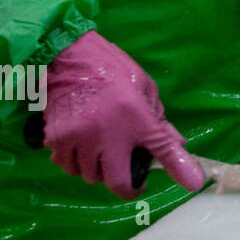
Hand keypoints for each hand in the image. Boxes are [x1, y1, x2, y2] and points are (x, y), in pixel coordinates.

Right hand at [41, 31, 203, 199]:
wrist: (68, 56)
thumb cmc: (112, 69)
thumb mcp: (144, 89)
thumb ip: (159, 122)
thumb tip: (179, 145)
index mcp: (135, 118)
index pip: (160, 151)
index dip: (177, 170)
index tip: (184, 183)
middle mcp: (106, 135)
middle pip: (113, 180)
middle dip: (121, 178)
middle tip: (124, 165)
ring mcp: (78, 139)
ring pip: (88, 175)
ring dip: (96, 169)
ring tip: (101, 150)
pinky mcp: (55, 139)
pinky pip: (66, 164)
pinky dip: (75, 161)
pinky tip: (81, 144)